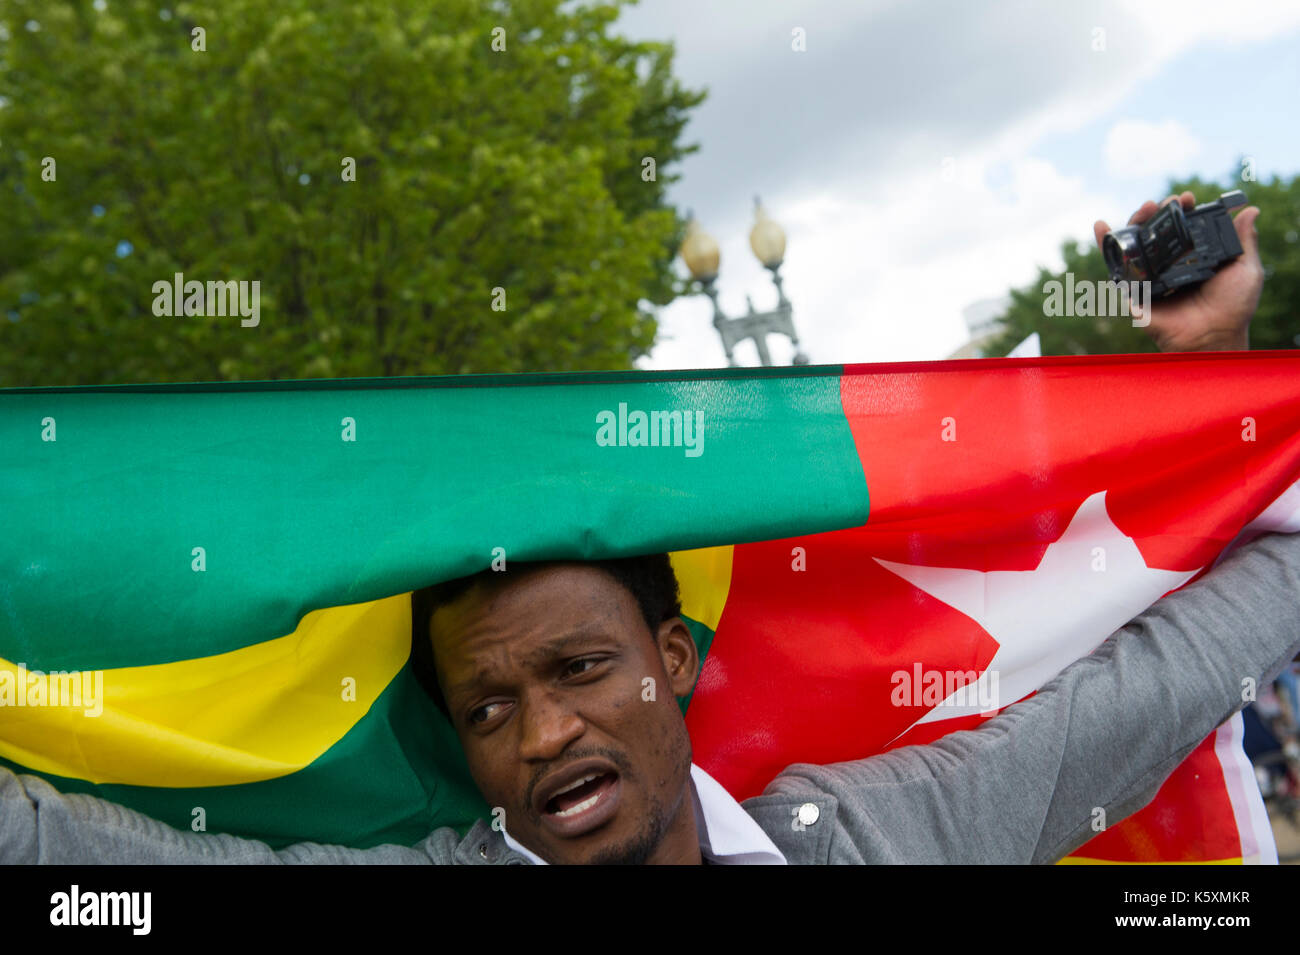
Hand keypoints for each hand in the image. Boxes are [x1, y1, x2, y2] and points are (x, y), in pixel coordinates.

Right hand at [1093, 192, 1263, 351]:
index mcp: (1192, 259)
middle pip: (1156, 232)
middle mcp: (1169, 266)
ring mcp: (1149, 277)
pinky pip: (1115, 267)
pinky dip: (1105, 245)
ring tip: (1145, 208)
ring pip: (1135, 244)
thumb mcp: (1246, 269)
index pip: (1182, 228)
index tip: (1189, 199)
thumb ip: (1244, 241)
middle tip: (1169, 202)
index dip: (1183, 211)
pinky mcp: (1133, 290)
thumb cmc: (1233, 308)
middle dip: (1159, 212)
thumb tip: (1252, 210)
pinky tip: (1101, 225)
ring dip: (1135, 221)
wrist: (1213, 335)